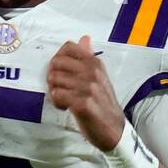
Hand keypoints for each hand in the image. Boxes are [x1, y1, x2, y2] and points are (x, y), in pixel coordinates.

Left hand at [47, 35, 125, 150]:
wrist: (114, 130)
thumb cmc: (103, 104)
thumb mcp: (99, 77)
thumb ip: (89, 57)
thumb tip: (84, 38)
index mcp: (95, 64)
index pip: (68, 47)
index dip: (58, 59)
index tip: (61, 72)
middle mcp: (92, 73)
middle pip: (56, 63)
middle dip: (52, 76)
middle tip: (59, 88)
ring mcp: (88, 88)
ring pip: (54, 80)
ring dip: (54, 92)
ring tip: (64, 99)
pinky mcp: (83, 103)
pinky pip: (58, 95)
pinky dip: (57, 103)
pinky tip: (65, 107)